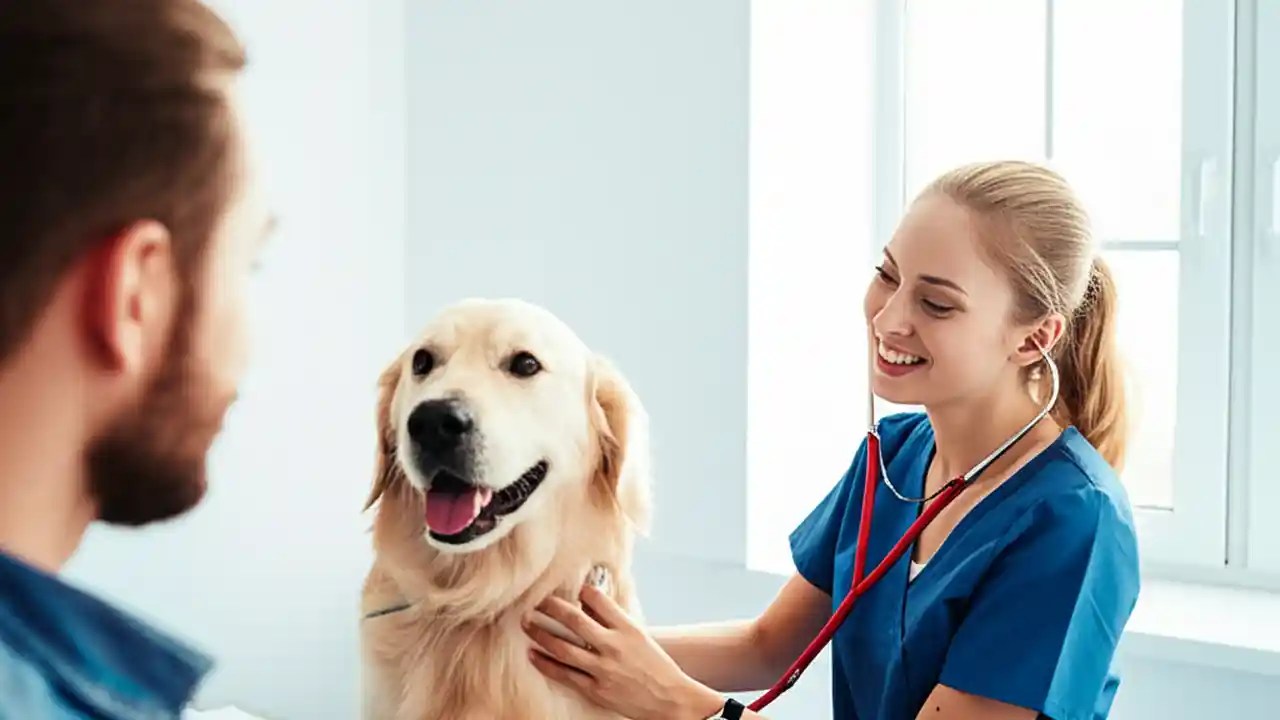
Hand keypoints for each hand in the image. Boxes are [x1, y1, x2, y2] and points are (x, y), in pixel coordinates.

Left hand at [524, 584, 724, 719]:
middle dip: (551, 608)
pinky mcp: (596, 689)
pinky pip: (565, 674)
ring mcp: (604, 669)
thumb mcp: (640, 636)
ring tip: (526, 624)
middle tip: (536, 601)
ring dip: (541, 634)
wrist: (670, 699)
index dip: (581, 591)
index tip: (569, 588)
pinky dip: (546, 663)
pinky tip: (533, 654)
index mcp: (628, 628)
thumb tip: (590, 602)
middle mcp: (614, 646)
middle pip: (575, 620)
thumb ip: (616, 620)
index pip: (599, 599)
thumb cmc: (656, 666)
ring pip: (563, 648)